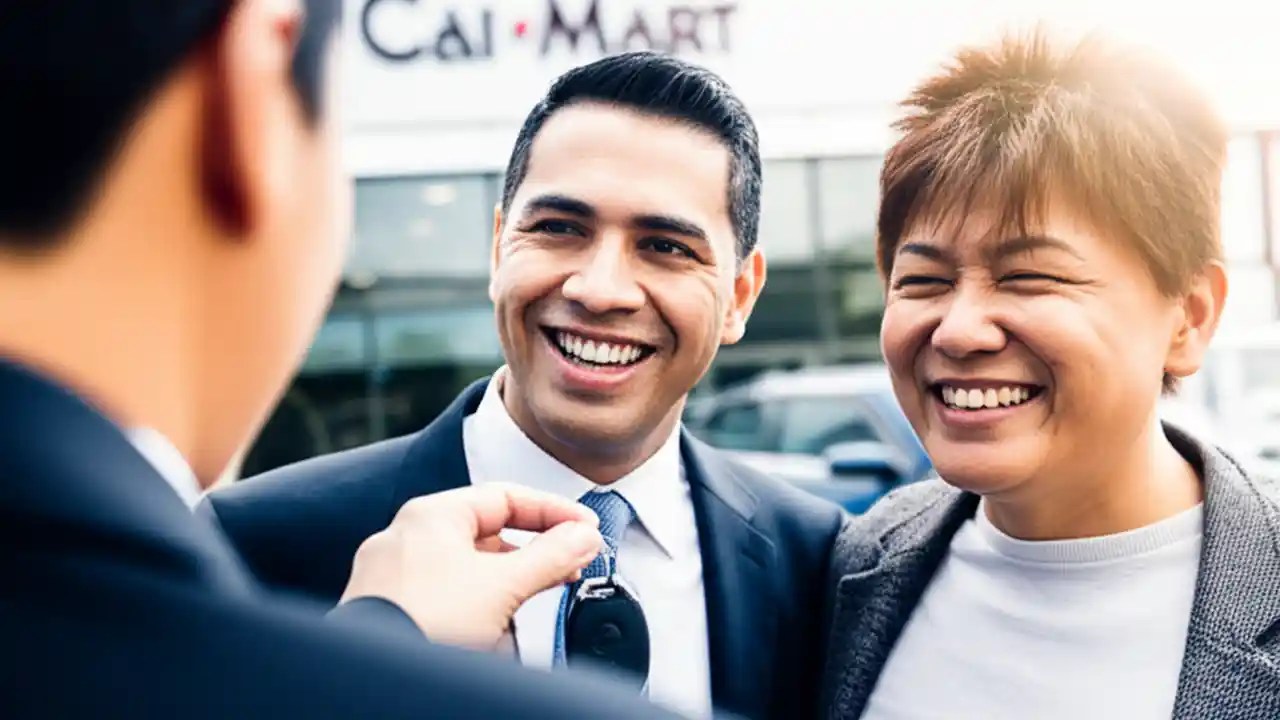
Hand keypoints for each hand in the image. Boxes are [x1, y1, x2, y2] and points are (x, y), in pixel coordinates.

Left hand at [340, 483, 601, 650]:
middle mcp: (406, 539)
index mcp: (431, 515)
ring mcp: (393, 578)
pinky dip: (475, 613)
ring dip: (504, 590)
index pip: (506, 496)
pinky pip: (445, 602)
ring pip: (468, 572)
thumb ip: (551, 556)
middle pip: (488, 535)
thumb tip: (582, 538)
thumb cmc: (423, 623)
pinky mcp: (390, 612)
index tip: (585, 529)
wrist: (378, 681)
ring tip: (523, 612)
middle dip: (531, 557)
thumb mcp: (504, 585)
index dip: (553, 511)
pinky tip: (487, 636)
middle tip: (567, 568)